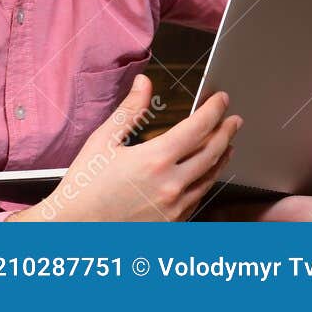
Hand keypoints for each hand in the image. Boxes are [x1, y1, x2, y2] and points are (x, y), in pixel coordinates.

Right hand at [8, 74, 240, 221]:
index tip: (221, 100)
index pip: (197, 128)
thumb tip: (144, 84)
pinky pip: (199, 197)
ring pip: (210, 177)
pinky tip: (205, 173)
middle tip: (233, 120)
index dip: (213, 110)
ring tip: (226, 144)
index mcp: (155, 159)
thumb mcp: (103, 141)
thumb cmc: (86, 184)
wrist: (78, 227)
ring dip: (222, 156)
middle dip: (226, 132)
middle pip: (212, 152)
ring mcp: (176, 206)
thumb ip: (129, 111)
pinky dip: (207, 180)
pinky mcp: (174, 222)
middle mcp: (172, 184)